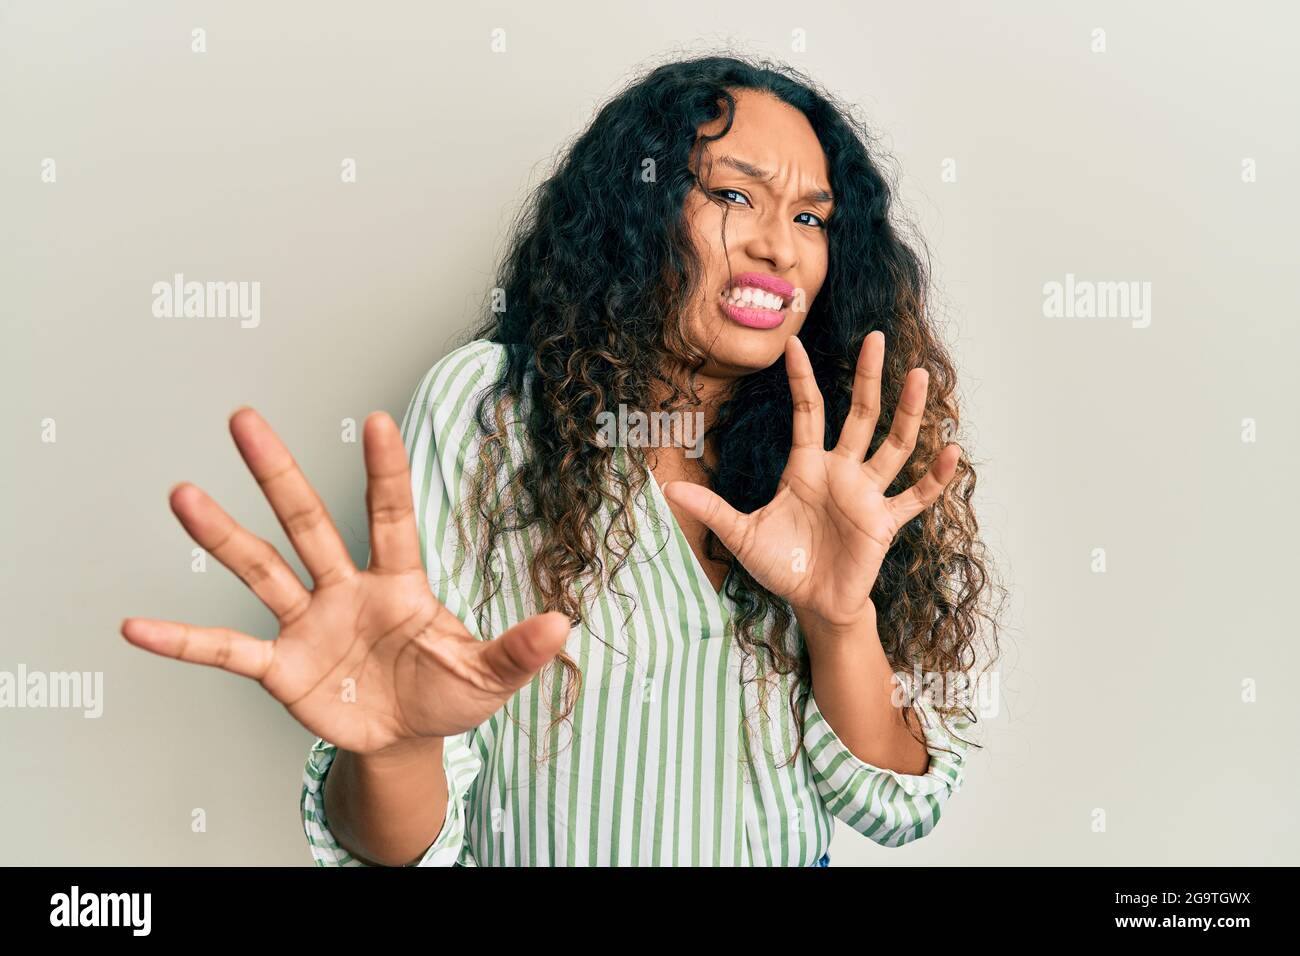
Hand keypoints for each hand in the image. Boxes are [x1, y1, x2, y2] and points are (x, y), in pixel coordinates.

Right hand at [121, 408, 570, 755]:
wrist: (406, 740)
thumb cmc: (446, 695)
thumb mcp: (489, 676)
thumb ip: (518, 649)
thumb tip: (563, 622)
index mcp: (400, 584)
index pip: (390, 516)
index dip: (385, 471)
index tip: (376, 419)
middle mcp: (345, 590)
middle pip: (308, 522)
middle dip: (278, 473)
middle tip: (244, 419)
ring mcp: (308, 625)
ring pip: (260, 569)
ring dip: (221, 536)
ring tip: (183, 495)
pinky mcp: (281, 669)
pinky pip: (227, 649)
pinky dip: (184, 641)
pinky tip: (137, 626)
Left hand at [663, 332, 960, 632]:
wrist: (812, 603)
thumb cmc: (780, 565)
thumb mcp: (741, 536)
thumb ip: (711, 509)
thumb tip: (666, 492)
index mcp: (806, 467)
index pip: (807, 412)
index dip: (801, 379)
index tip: (794, 343)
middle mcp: (841, 472)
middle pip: (859, 414)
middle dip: (867, 377)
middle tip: (875, 338)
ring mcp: (866, 495)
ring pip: (893, 445)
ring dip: (908, 414)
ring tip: (919, 377)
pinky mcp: (884, 523)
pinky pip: (914, 496)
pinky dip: (933, 478)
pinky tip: (951, 452)